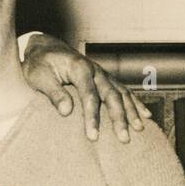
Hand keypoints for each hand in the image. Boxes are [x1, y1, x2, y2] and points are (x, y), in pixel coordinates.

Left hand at [20, 33, 145, 141]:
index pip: (89, 96)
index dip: (92, 118)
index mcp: (79, 69)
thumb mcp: (39, 77)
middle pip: (111, 96)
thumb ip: (54, 93)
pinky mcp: (105, 78)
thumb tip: (67, 112)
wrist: (44, 46)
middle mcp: (95, 70)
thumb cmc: (39, 63)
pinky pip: (124, 91)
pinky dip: (136, 103)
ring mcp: (102, 74)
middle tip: (124, 139)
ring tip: (139, 130)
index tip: (93, 137)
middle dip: (119, 118)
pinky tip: (145, 116)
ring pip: (122, 93)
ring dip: (131, 112)